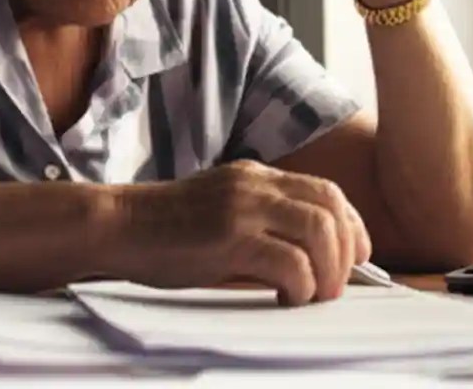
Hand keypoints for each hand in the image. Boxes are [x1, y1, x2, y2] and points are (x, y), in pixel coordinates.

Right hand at [106, 160, 372, 305]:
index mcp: (256, 176)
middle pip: (332, 208)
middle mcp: (255, 184)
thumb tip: (308, 259)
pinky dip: (301, 286)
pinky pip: (290, 262)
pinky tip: (285, 298)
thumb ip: (260, 221)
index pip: (327, 192)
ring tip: (315, 296)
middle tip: (336, 287)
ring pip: (319, 231)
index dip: (352, 227)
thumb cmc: (165, 231)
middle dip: (347, 253)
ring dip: (330, 271)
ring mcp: (242, 207)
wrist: (117, 225)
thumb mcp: (220, 210)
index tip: (354, 258)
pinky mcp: (229, 237)